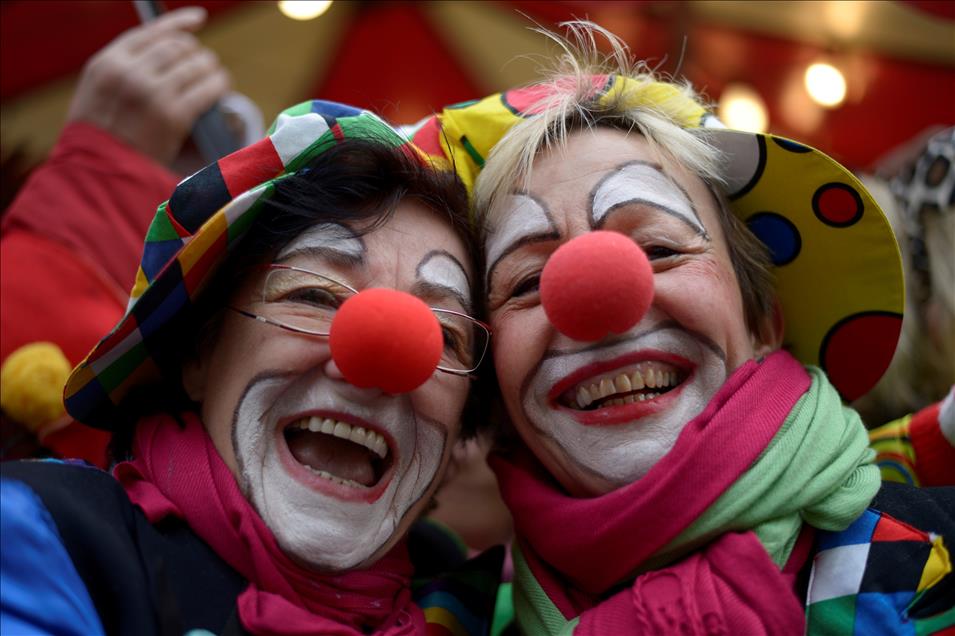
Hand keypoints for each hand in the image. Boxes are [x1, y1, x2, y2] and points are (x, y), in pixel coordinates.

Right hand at [66, 7, 230, 165]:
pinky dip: (219, 84)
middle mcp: (127, 73)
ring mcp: (151, 93)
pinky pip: (207, 88)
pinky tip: (222, 87)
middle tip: (205, 64)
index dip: (180, 24)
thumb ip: (125, 69)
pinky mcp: (173, 115)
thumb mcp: (99, 93)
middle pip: (178, 46)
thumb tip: (171, 49)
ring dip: (211, 68)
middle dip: (196, 53)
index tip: (198, 19)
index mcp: (106, 63)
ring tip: (215, 76)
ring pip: (196, 64)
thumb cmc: (102, 138)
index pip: (150, 32)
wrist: (101, 174)